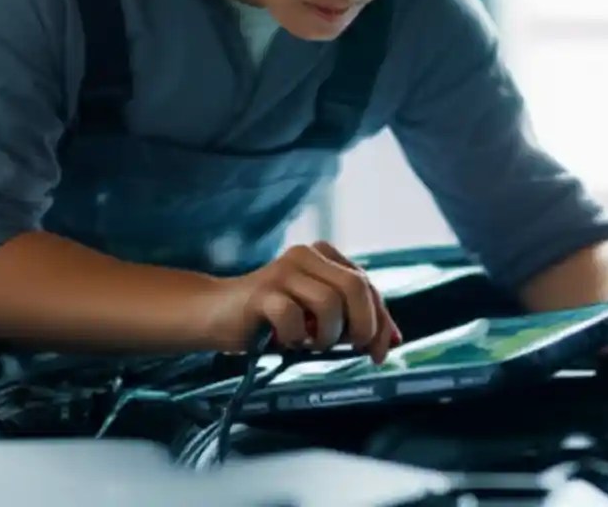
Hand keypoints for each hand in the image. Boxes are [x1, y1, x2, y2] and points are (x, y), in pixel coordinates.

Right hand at [203, 241, 402, 362]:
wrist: (215, 314)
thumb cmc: (272, 317)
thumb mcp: (318, 316)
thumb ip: (353, 320)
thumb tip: (392, 341)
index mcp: (325, 255)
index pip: (367, 286)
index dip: (380, 321)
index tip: (380, 352)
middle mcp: (306, 255)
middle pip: (356, 287)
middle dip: (363, 325)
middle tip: (352, 349)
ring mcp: (283, 271)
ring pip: (330, 304)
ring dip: (326, 336)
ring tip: (308, 342)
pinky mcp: (262, 292)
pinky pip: (295, 317)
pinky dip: (296, 337)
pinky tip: (285, 339)